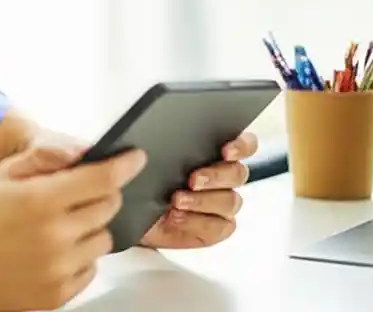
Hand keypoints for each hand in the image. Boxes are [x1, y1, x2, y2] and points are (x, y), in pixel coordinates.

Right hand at [0, 145, 146, 310]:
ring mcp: (57, 269)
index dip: (125, 165)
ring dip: (88, 229)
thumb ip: (47, 159)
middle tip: (74, 196)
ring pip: (103, 240)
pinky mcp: (57, 295)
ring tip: (56, 228)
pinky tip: (51, 252)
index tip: (135, 158)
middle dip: (98, 196)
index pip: (102, 179)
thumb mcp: (5, 174)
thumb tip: (87, 153)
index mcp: (41, 200)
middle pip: (108, 208)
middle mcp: (54, 236)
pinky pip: (90, 270)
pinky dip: (78, 259)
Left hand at [138, 132, 257, 248]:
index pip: (244, 146)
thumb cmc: (143, 181)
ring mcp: (222, 204)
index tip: (226, 151)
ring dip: (203, 200)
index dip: (241, 146)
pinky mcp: (216, 228)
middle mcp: (223, 178)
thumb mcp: (149, 160)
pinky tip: (177, 217)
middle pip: (238, 174)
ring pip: (230, 201)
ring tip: (177, 200)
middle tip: (192, 179)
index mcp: (214, 154)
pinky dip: (197, 222)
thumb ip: (164, 149)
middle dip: (216, 176)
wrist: (127, 213)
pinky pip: (219, 227)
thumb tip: (153, 144)